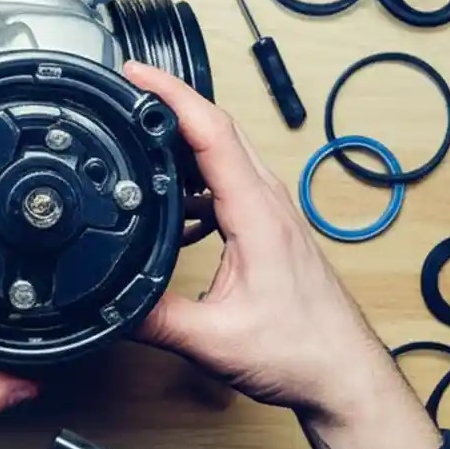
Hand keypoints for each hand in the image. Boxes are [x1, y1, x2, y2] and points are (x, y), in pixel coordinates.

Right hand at [124, 62, 439, 448]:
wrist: (343, 373)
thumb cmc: (301, 351)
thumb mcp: (211, 339)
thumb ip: (152, 319)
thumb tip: (106, 305)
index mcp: (257, 213)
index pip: (211, 132)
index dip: (170, 95)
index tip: (134, 75)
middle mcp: (268, 202)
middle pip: (216, 130)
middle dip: (168, 103)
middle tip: (123, 92)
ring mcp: (272, 212)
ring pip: (223, 155)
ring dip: (181, 142)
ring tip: (137, 140)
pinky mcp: (269, 228)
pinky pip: (229, 183)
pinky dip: (194, 179)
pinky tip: (172, 205)